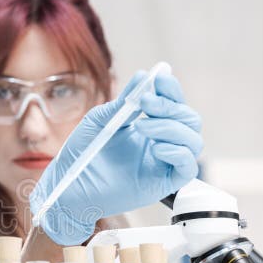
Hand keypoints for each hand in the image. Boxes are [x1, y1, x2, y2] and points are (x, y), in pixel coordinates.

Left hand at [30, 71, 202, 244]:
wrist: (70, 186)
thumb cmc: (82, 154)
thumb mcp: (100, 120)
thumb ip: (123, 102)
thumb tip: (143, 76)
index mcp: (149, 124)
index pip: (173, 102)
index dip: (171, 89)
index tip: (159, 78)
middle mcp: (161, 142)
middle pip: (189, 118)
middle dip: (170, 106)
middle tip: (144, 103)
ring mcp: (164, 162)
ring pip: (192, 140)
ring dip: (171, 127)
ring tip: (142, 126)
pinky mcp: (164, 183)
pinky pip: (188, 166)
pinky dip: (179, 153)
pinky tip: (158, 148)